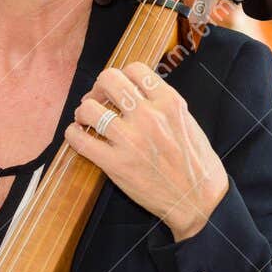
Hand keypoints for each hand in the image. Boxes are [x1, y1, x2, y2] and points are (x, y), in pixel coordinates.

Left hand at [64, 62, 228, 241]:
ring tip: (86, 120)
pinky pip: (79, 140)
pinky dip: (73, 134)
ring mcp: (131, 140)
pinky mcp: (115, 164)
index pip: (135, 69)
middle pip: (108, 80)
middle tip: (98, 100)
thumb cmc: (195, 164)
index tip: (117, 89)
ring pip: (89, 108)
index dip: (121, 76)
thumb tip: (138, 89)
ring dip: (83, 112)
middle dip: (98, 88)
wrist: (198, 201)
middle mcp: (149, 116)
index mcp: (169, 103)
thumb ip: (163, 103)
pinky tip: (78, 136)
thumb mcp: (187, 122)